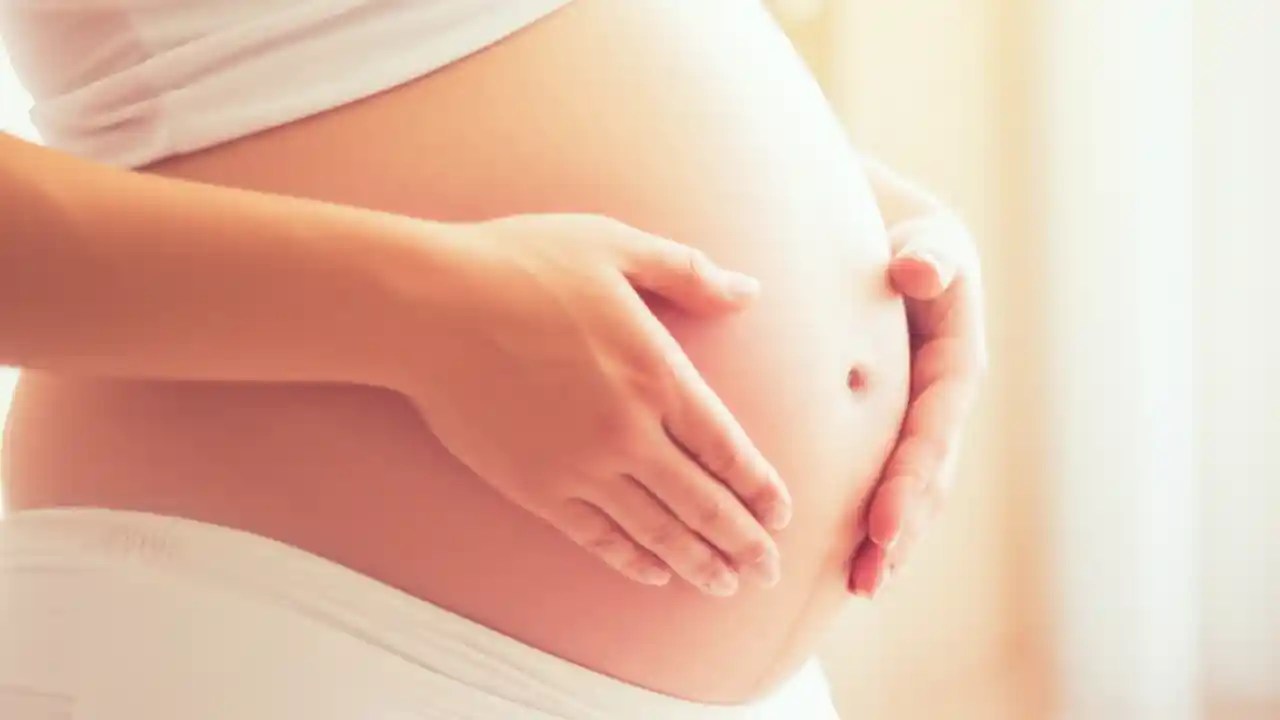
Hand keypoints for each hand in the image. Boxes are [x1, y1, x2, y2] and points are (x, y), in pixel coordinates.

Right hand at [400, 214, 790, 595]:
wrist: (429, 307)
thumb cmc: (519, 265)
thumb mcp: (614, 245)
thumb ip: (687, 272)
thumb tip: (748, 291)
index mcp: (656, 373)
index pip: (727, 448)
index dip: (759, 487)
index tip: (780, 514)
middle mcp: (627, 431)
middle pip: (702, 502)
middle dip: (742, 542)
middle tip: (768, 572)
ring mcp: (580, 465)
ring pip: (655, 530)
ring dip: (697, 563)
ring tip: (726, 586)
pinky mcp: (535, 486)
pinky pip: (596, 536)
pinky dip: (630, 559)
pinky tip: (654, 573)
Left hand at [848, 214, 986, 596]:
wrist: (899, 239)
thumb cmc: (911, 238)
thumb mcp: (929, 239)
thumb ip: (930, 256)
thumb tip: (918, 270)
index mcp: (954, 367)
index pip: (932, 434)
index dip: (909, 482)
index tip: (880, 525)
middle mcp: (941, 404)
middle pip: (925, 480)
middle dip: (900, 532)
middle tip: (866, 577)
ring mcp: (919, 420)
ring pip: (908, 491)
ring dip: (888, 541)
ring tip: (860, 586)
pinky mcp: (892, 426)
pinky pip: (884, 478)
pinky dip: (870, 519)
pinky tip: (845, 558)